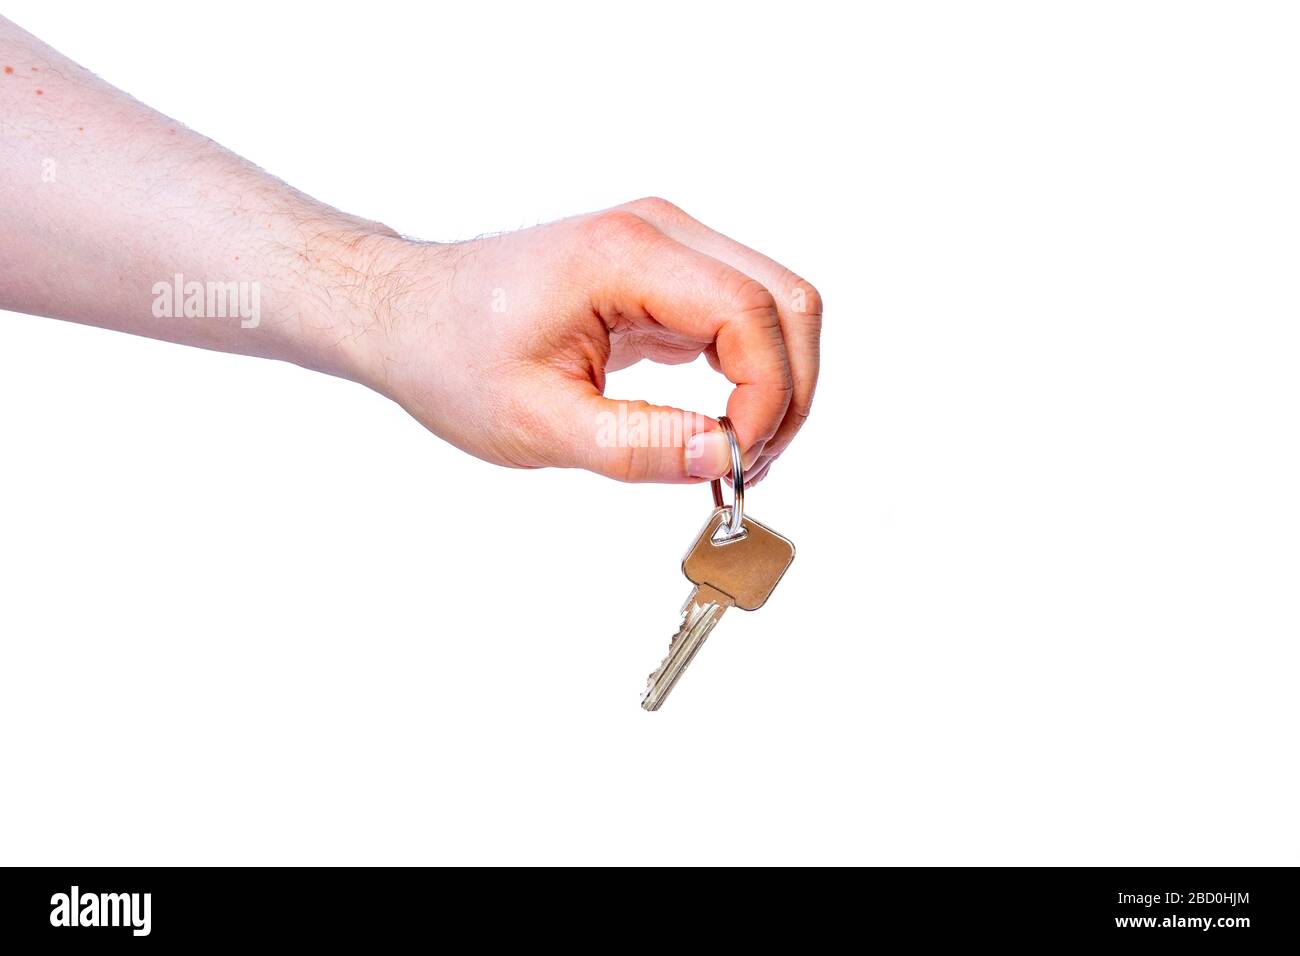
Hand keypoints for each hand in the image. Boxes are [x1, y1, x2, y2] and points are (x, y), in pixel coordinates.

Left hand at [347, 198, 821, 484]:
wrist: (407, 316)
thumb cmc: (451, 355)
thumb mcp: (536, 422)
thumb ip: (636, 445)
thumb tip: (722, 460)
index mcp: (626, 254)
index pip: (750, 313)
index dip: (765, 397)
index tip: (731, 463)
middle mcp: (658, 233)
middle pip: (785, 302)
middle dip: (787, 393)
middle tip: (744, 467)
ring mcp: (666, 249)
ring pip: (773, 310)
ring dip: (775, 386)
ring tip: (731, 456)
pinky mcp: (664, 277)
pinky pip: (740, 320)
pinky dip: (749, 377)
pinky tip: (716, 430)